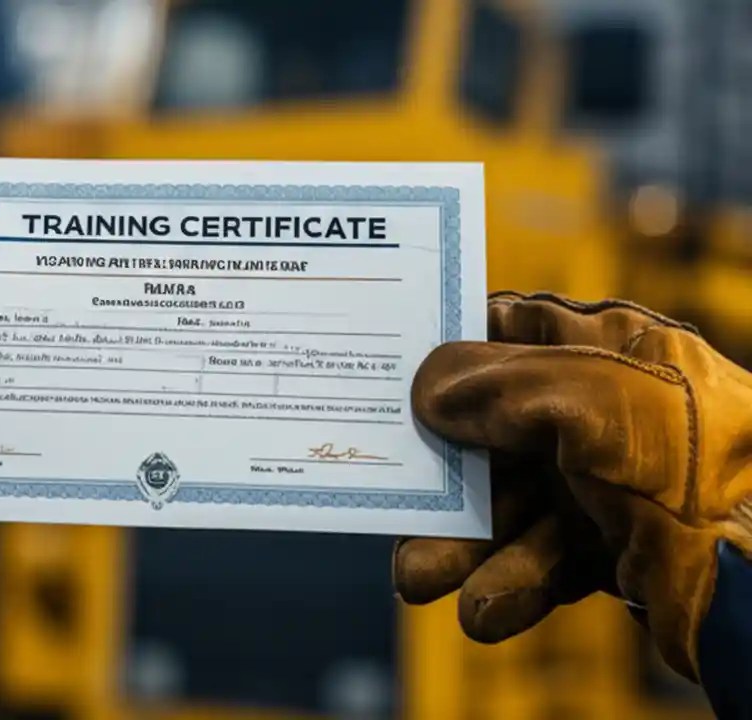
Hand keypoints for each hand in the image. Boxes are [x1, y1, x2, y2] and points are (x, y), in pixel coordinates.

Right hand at [393, 292, 751, 680]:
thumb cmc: (698, 459)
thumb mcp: (593, 398)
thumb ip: (502, 385)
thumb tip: (428, 389)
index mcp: (614, 350)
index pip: (515, 331)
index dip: (452, 351)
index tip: (394, 373)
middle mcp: (606, 413)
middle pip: (494, 433)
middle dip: (440, 476)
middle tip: (389, 501)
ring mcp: (609, 484)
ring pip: (509, 508)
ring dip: (460, 547)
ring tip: (418, 580)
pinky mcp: (614, 550)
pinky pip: (541, 564)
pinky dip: (507, 589)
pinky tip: (483, 612)